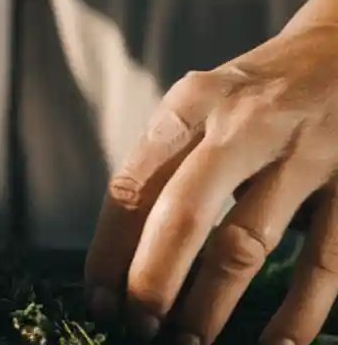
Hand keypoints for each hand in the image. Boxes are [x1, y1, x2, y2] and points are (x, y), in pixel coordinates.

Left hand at [85, 23, 337, 344]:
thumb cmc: (258, 93)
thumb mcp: (204, 104)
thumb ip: (166, 162)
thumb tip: (120, 254)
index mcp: (191, 104)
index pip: (132, 185)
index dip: (109, 250)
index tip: (98, 298)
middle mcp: (243, 124)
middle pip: (182, 213)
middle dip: (153, 279)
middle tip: (138, 326)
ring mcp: (305, 152)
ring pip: (246, 243)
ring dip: (212, 303)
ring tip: (188, 343)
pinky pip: (323, 262)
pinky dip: (297, 312)